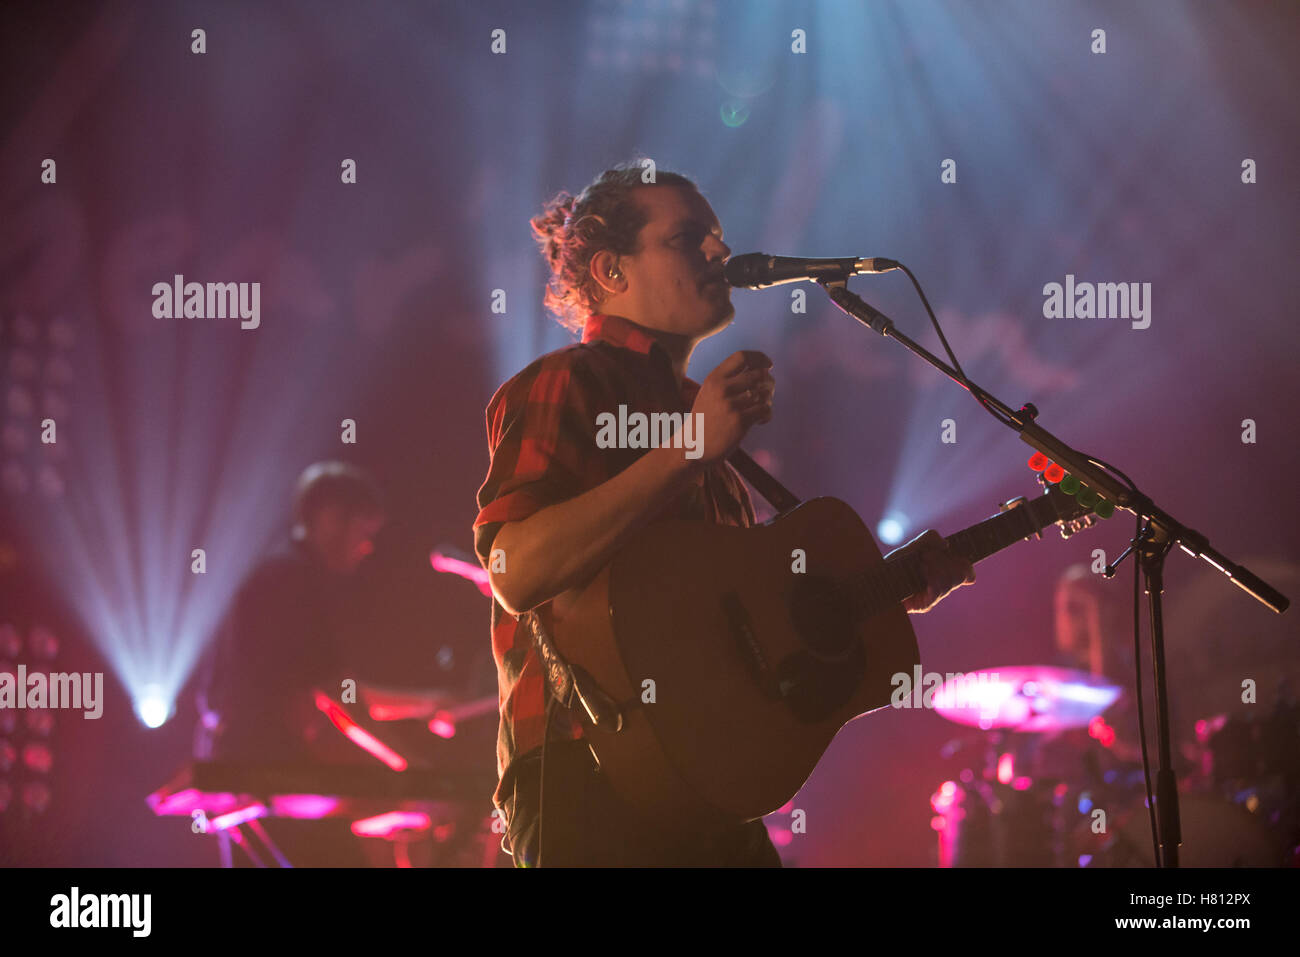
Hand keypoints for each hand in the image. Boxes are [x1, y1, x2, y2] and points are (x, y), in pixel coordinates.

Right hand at [689, 350, 773, 464]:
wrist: (692, 448)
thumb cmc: (705, 420)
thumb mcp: (710, 393)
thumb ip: (730, 380)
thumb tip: (764, 370)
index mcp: (713, 378)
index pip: (742, 356)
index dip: (760, 358)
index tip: (769, 365)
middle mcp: (721, 388)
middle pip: (758, 374)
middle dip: (769, 382)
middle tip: (767, 394)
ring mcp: (730, 405)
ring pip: (764, 392)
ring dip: (768, 400)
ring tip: (761, 409)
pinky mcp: (739, 421)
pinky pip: (765, 410)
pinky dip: (767, 415)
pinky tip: (760, 421)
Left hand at [886, 529, 975, 613]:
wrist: (872, 582)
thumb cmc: (890, 565)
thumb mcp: (911, 547)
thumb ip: (928, 539)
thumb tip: (946, 544)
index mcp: (941, 574)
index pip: (967, 574)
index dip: (967, 566)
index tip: (961, 557)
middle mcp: (939, 587)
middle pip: (961, 575)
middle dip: (946, 561)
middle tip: (926, 556)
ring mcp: (932, 598)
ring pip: (950, 581)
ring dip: (938, 566)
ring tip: (921, 562)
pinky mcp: (925, 605)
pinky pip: (939, 590)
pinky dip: (934, 576)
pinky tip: (923, 570)